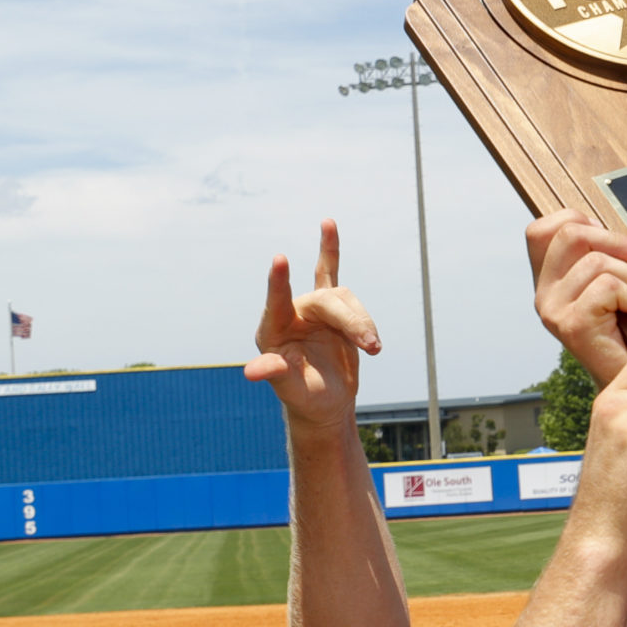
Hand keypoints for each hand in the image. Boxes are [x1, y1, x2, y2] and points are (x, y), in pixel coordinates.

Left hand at [246, 220, 381, 431]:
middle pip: (325, 302)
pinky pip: (330, 271)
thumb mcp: (289, 389)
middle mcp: (291, 313)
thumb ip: (274, 373)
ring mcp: (313, 309)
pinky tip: (327, 225)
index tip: (280, 259)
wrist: (325, 401)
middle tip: (371, 346)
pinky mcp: (334, 309)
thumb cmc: (303, 397)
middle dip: (351, 322)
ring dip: (363, 322)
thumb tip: (252, 371)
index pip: (276, 303)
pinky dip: (330, 249)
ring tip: (374, 348)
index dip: (279, 283)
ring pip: (343, 299)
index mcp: (273, 330)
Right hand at [527, 210, 626, 389]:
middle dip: (617, 240)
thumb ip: (610, 261)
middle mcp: (543, 295)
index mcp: (550, 282)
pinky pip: (607, 287)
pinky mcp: (571, 325)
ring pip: (595, 262)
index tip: (617, 243)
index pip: (543, 230)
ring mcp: (553, 310)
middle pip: (571, 235)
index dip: (579, 221)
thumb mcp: (617, 290)